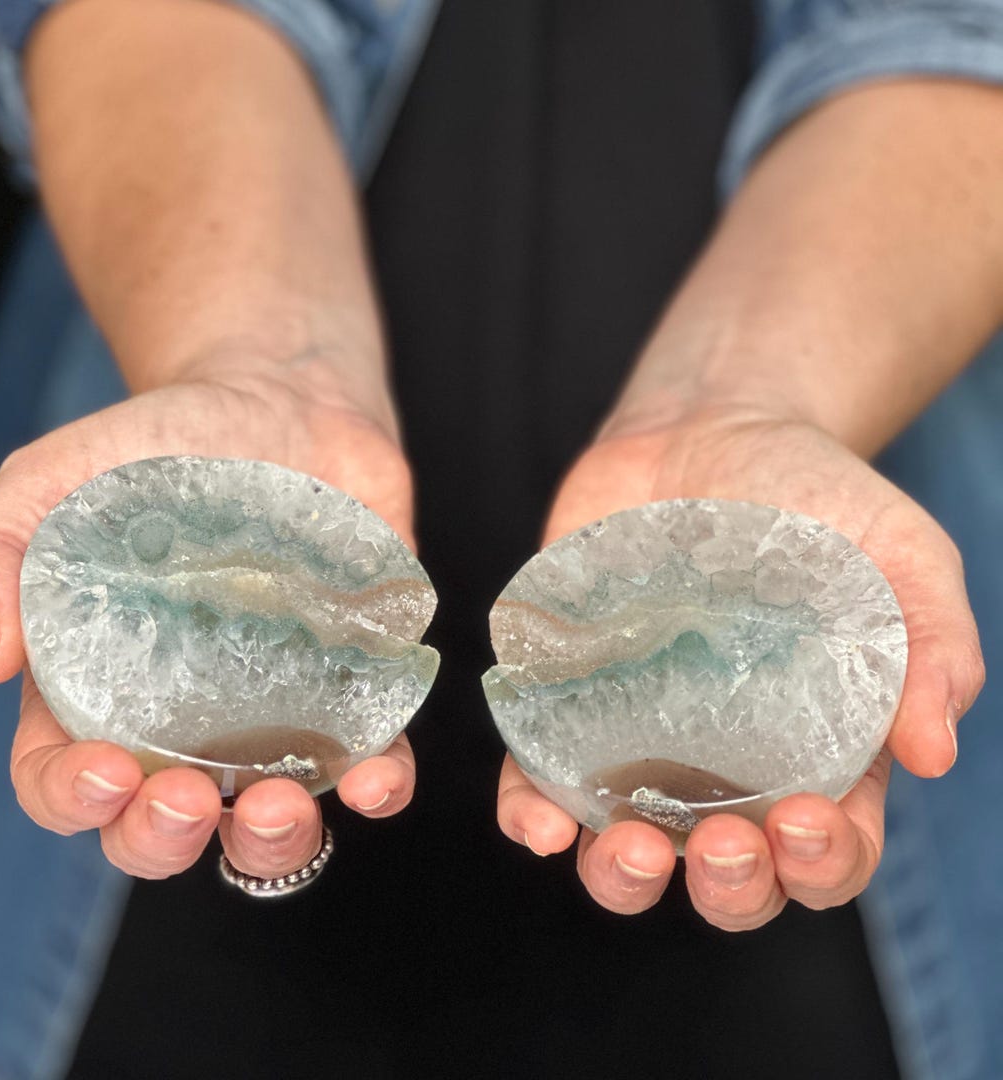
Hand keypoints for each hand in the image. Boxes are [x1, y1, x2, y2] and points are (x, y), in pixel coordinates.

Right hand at [0, 358, 418, 879]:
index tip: (107, 773)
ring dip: (275, 838)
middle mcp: (189, 715)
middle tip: (187, 804)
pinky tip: (378, 779)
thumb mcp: (47, 478)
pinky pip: (371, 759)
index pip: (67, 776)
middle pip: (167, 824)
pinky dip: (378, 787)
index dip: (75, 800)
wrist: (278, 400)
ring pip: (270, 816)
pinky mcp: (354, 682)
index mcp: (102, 684)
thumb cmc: (157, 445)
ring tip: (280, 804)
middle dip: (167, 840)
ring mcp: (277, 706)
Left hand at [497, 408, 984, 926]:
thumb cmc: (818, 499)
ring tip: (628, 847)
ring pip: (629, 849)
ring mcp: (641, 736)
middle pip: (727, 875)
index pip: (825, 849)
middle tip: (719, 844)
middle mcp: (726, 763)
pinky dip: (534, 813)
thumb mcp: (904, 555)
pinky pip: (542, 779)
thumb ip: (933, 645)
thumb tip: (934, 751)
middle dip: (726, 887)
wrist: (712, 428)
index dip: (819, 863)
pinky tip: (538, 821)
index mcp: (815, 751)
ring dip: (624, 876)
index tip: (803, 820)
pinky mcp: (571, 698)